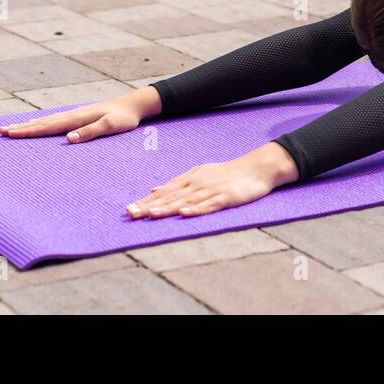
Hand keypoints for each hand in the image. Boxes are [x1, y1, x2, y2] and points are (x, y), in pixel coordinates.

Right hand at [0, 87, 161, 142]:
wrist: (134, 105)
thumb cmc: (124, 118)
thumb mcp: (111, 126)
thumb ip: (91, 132)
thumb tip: (68, 139)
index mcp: (77, 118)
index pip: (48, 126)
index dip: (28, 131)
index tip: (10, 133)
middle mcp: (72, 115)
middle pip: (42, 122)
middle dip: (21, 128)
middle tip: (0, 131)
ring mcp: (74, 115)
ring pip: (46, 121)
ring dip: (28, 125)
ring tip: (11, 128)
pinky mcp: (78, 117)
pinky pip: (54, 121)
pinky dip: (41, 123)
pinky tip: (36, 125)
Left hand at [126, 142, 298, 218]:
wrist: (256, 168)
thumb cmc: (226, 173)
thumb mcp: (199, 174)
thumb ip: (176, 183)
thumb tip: (153, 190)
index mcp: (189, 179)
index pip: (163, 192)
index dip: (145, 201)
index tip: (128, 210)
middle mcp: (197, 183)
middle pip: (170, 197)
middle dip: (150, 206)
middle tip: (131, 215)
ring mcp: (211, 190)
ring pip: (186, 201)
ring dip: (168, 208)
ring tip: (151, 215)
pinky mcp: (226, 197)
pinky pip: (209, 205)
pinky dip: (196, 209)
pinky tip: (185, 214)